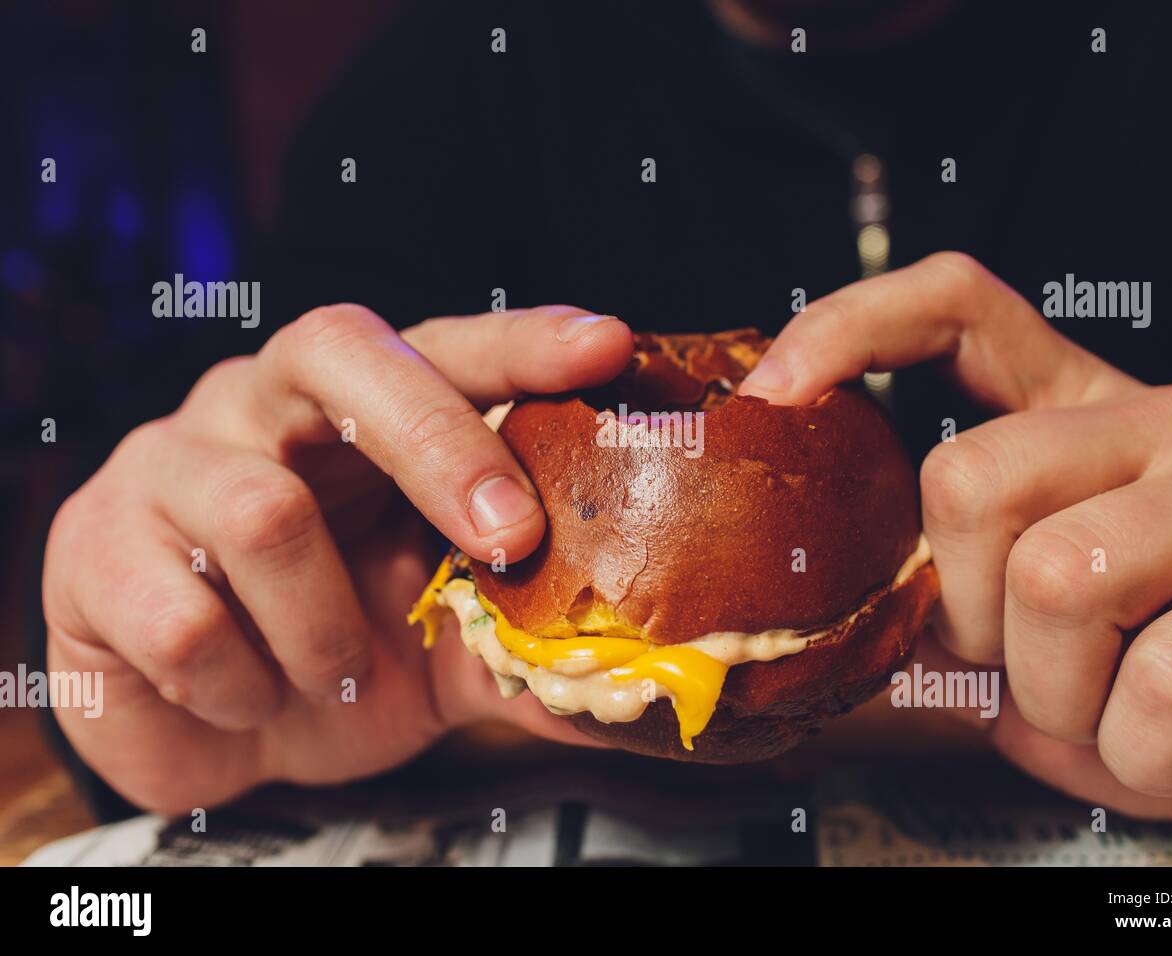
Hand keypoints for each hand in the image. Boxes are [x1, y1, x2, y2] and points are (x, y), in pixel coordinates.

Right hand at [43, 304, 631, 813]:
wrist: (216, 728)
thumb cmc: (344, 652)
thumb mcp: (446, 645)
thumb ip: (526, 638)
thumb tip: (641, 676)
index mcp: (358, 412)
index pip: (442, 344)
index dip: (522, 343)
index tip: (608, 344)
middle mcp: (262, 407)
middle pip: (341, 356)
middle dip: (440, 448)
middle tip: (513, 540)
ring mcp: (169, 464)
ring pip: (263, 513)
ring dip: (324, 629)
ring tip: (336, 672)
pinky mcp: (93, 547)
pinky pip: (183, 620)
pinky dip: (243, 686)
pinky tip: (248, 697)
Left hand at [741, 253, 1171, 859]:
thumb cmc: (1163, 692)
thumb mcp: (1030, 635)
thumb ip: (947, 589)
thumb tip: (824, 599)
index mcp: (1085, 416)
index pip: (958, 308)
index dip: (853, 326)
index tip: (776, 393)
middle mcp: (1167, 422)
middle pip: (969, 480)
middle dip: (965, 619)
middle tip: (1023, 670)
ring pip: (1056, 578)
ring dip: (1059, 699)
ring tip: (1113, 715)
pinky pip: (1165, 681)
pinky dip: (1142, 754)